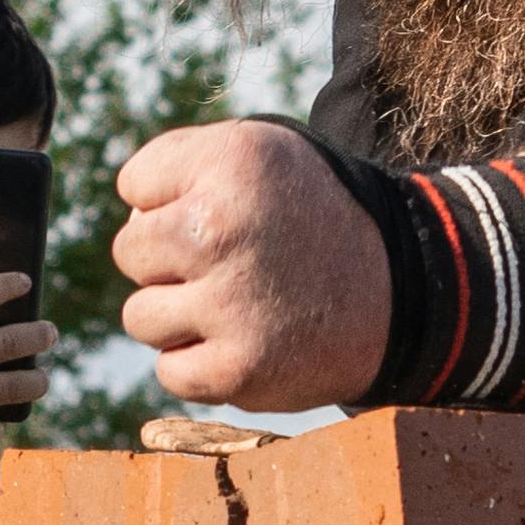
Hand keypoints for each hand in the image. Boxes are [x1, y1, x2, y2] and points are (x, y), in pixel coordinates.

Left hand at [111, 122, 386, 410]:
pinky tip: (242, 341)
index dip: (173, 198)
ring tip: (238, 302)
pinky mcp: (238, 370)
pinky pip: (169, 372)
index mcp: (231, 162)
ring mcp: (229, 304)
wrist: (398, 291)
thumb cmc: (309, 217)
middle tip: (231, 262)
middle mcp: (223, 228)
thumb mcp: (259, 152)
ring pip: (139, 317)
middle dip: (168, 259)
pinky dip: (198, 365)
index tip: (225, 209)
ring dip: (178, 316)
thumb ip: (180, 161)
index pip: (134, 185)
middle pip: (129, 252)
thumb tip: (126, 217)